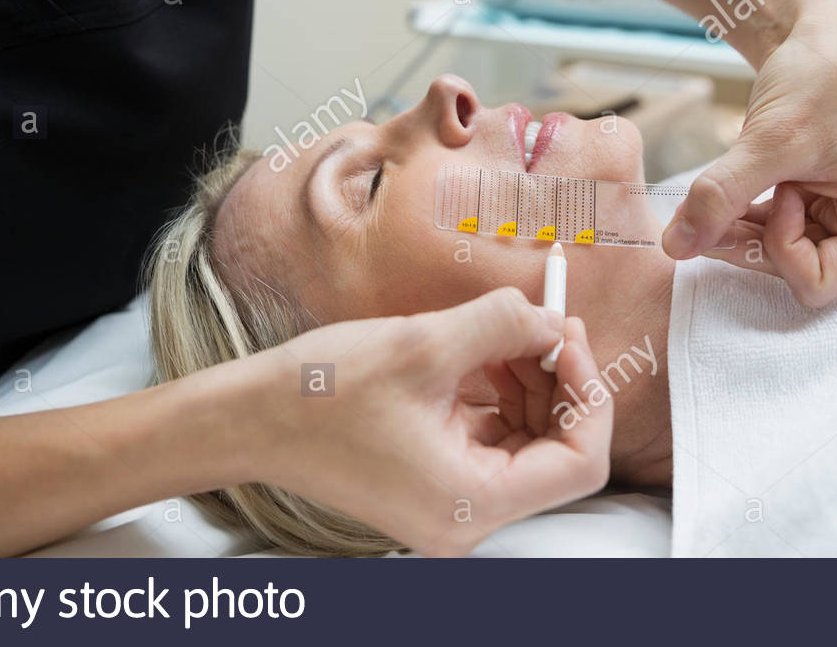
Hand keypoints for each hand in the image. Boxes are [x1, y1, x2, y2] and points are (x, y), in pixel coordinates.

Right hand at [248, 288, 611, 555]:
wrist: (249, 418)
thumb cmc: (322, 394)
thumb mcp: (424, 344)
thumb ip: (504, 325)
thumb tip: (553, 320)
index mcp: (472, 502)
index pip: (579, 463)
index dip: (587, 394)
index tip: (569, 338)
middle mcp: (468, 516)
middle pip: (556, 451)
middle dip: (558, 382)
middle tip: (546, 322)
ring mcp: (450, 500)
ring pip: (526, 440)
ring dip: (528, 382)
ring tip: (506, 330)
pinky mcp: (433, 478)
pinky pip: (489, 436)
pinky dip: (496, 392)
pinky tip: (482, 350)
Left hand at [662, 0, 836, 306]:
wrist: (821, 35)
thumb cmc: (821, 78)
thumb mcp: (768, 141)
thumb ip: (719, 196)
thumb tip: (673, 247)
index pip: (816, 283)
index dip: (779, 249)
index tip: (780, 194)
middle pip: (794, 272)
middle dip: (748, 241)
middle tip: (714, 203)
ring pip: (775, 256)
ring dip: (737, 230)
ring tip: (720, 190)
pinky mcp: (817, 205)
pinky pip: (770, 232)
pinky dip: (740, 217)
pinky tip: (725, 191)